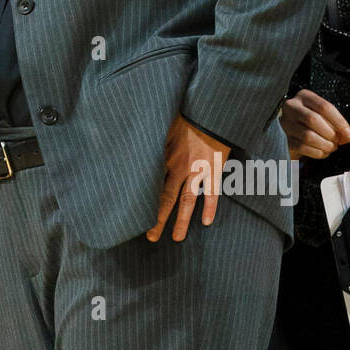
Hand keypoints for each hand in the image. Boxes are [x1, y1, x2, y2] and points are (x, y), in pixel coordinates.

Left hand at [147, 114, 230, 242]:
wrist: (208, 111)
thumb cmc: (185, 117)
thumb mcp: (164, 128)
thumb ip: (154, 143)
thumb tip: (136, 148)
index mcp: (164, 157)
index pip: (150, 186)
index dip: (142, 202)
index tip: (134, 216)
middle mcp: (179, 167)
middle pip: (165, 198)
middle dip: (157, 219)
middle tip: (150, 237)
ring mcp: (197, 170)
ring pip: (188, 200)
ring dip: (182, 220)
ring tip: (177, 238)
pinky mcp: (214, 169)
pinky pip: (213, 192)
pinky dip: (210, 207)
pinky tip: (207, 222)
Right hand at [279, 89, 349, 159]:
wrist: (289, 132)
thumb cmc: (309, 122)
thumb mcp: (323, 117)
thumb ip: (337, 125)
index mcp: (304, 97)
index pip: (324, 107)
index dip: (339, 122)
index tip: (348, 133)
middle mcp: (292, 107)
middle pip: (314, 120)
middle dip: (330, 134)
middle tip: (337, 140)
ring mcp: (285, 123)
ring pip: (308, 135)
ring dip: (324, 145)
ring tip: (330, 147)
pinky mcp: (283, 138)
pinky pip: (303, 147)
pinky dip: (317, 152)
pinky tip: (322, 151)